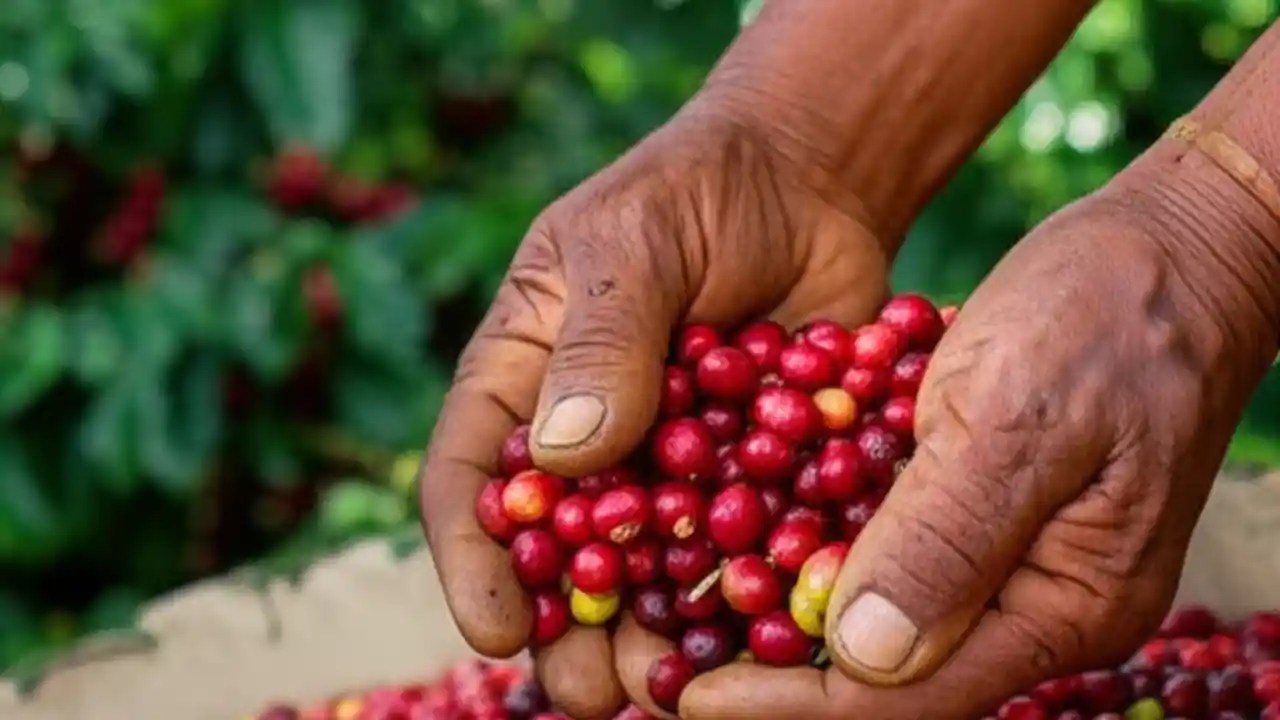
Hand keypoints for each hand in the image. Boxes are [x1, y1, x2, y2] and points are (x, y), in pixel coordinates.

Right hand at [419, 97, 889, 718]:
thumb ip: (602, 337)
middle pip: (558, 553)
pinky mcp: (751, 477)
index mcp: (524, 381)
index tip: (496, 627)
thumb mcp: (631, 241)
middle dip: (566, 629)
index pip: (472, 479)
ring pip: (648, 572)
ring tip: (670, 690)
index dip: (474, 560)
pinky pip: (744, 550)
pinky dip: (746, 598)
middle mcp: (589, 439)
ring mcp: (672, 467)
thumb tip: (562, 458)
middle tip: (588, 690)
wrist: (808, 182)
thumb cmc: (693, 190)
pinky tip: (758, 640)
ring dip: (653, 636)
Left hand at [615, 144, 1279, 718]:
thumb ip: (950, 536)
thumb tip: (866, 657)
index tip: (689, 696)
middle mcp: (1031, 602)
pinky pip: (885, 549)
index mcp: (1060, 603)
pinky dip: (810, 549)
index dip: (789, 702)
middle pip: (883, 671)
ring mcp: (1007, 556)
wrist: (1175, 247)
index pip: (906, 692)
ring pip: (875, 615)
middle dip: (770, 671)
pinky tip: (736, 535)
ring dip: (778, 614)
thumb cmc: (1112, 313)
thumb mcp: (1020, 416)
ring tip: (677, 614)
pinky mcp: (978, 507)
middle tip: (663, 666)